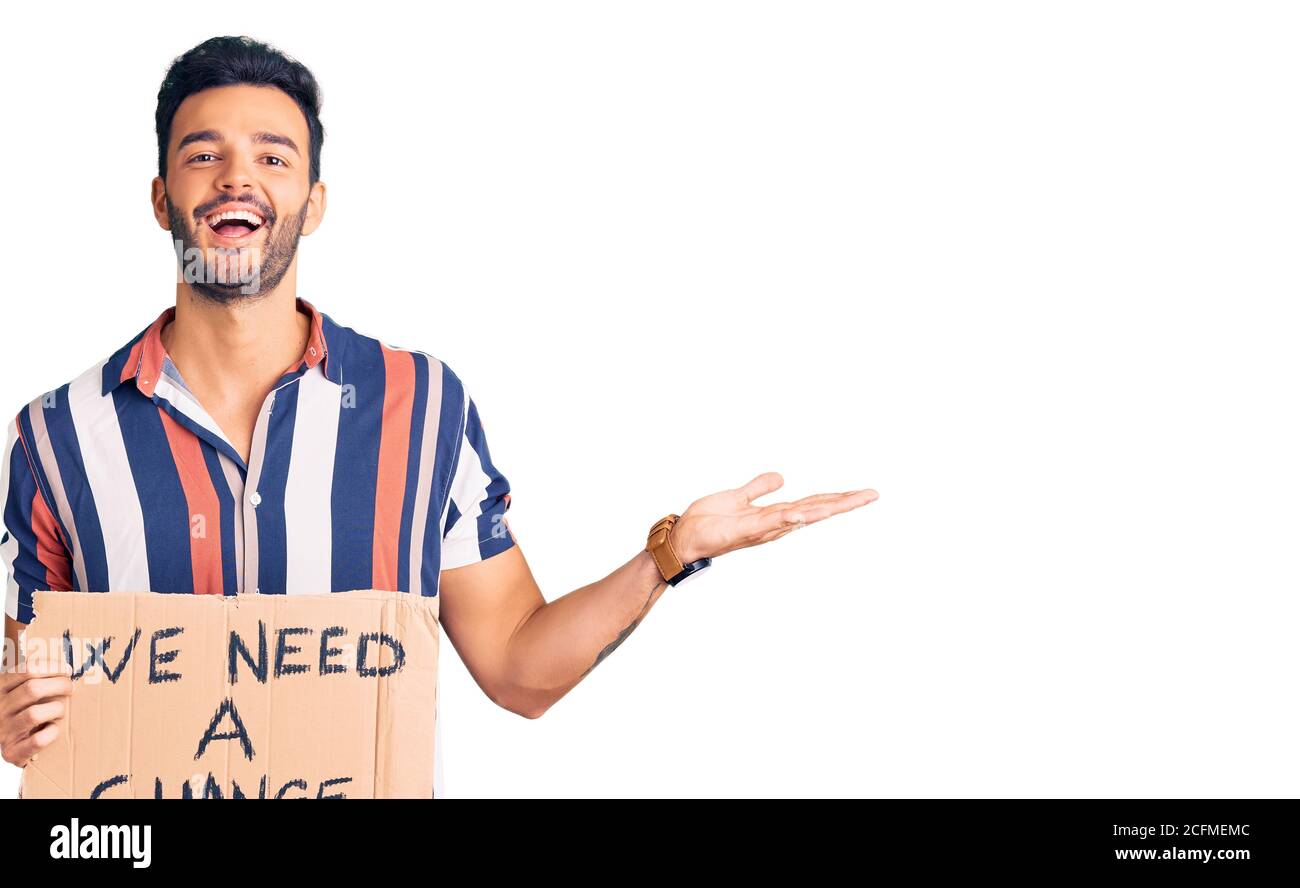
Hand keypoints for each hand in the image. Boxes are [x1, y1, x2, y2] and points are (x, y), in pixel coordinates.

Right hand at [0, 666, 72, 767]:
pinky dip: (51, 733)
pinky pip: (38, 740)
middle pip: (32, 689)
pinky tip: (53, 729)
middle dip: (59, 685)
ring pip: (34, 714)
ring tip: (59, 710)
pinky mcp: (12, 752)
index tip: (66, 670)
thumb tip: (65, 663)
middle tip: (70, 688)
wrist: (11, 744)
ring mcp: (3, 731)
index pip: (25, 670)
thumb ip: (36, 675)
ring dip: (55, 710)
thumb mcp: (21, 690)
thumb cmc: (22, 711)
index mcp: (0, 689)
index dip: (51, 667)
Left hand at [669, 471, 877, 562]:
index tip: (864, 492)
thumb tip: (781, 477)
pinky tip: (804, 513)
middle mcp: (775, 523)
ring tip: (854, 498)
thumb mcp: (736, 497)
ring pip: (803, 515)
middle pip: (817, 510)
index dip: (838, 498)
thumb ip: (758, 488)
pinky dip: (789, 518)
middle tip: (873, 494)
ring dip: (828, 507)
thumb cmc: (707, 522)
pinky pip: (772, 521)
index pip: (813, 504)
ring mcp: (763, 527)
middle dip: (845, 503)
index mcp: (775, 514)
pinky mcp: (746, 529)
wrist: (683, 538)